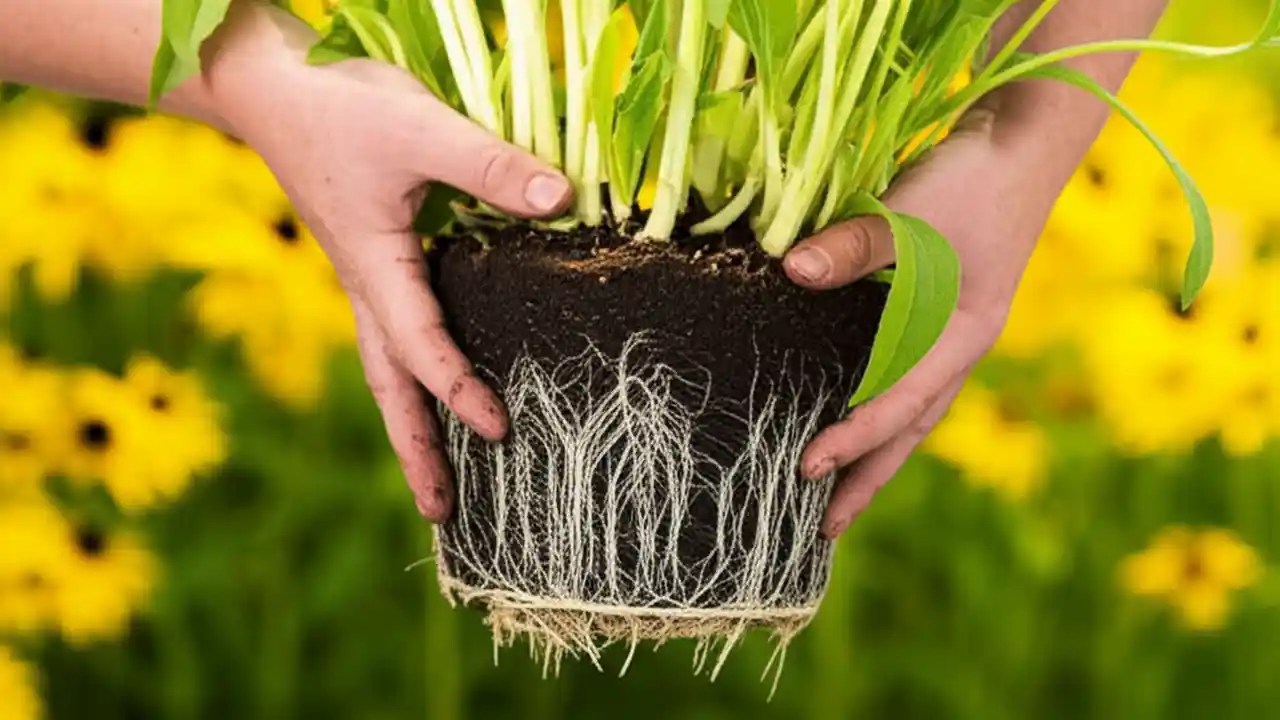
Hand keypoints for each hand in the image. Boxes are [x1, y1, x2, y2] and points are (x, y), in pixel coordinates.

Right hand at [203, 4, 572, 521]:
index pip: (422, 349)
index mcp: (376, 273)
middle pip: (389, 389)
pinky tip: (439, 384)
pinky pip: (394, 339)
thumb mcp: (421, 130)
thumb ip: (491, 165)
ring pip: (387, 371)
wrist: (271, 92)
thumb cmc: (340, 110)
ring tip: (435, 481)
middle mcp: (367, 290)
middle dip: (414, 451)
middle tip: (441, 513)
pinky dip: (414, 378)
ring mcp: (366, 281)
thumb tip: (563, 198)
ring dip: (410, 425)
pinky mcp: (372, 264)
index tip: (500, 431)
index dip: (461, 392)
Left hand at [786, 104, 1069, 539]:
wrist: (1023, 139)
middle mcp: (959, 345)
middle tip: (825, 528)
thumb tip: (791, 270)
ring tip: (836, 495)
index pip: (900, 404)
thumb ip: (856, 243)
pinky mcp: (938, 311)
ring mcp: (952, 331)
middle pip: (912, 429)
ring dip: (876, 452)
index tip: (806, 467)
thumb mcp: (914, 210)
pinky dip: (879, 407)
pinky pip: (905, 377)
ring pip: (912, 410)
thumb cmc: (974, 177)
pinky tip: (849, 412)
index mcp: (962, 335)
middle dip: (869, 478)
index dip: (854, 438)